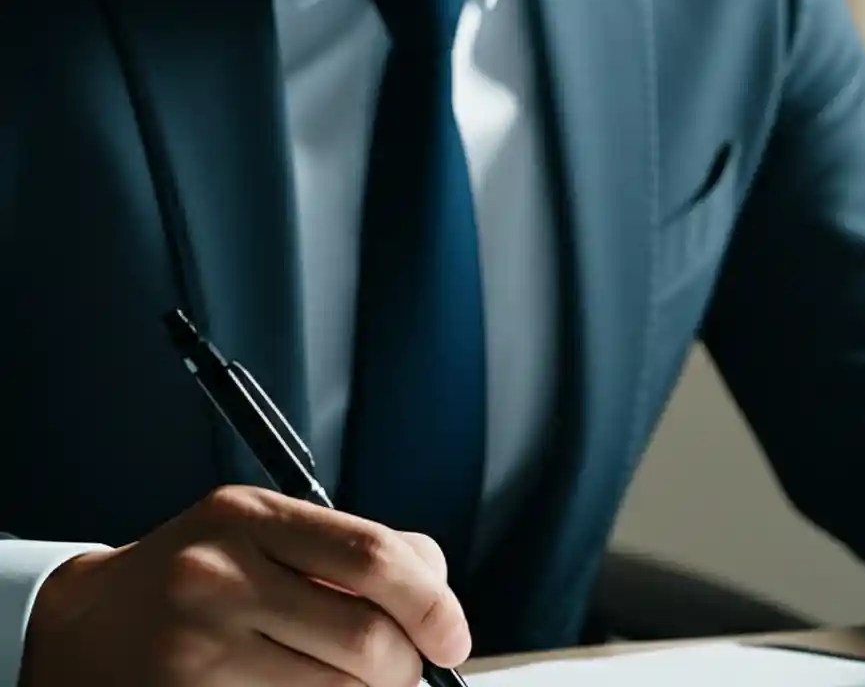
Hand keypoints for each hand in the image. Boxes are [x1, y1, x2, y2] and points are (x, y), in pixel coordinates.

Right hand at [19, 486, 469, 686]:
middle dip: (405, 666)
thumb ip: (353, 550)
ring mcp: (197, 650)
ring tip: (347, 679)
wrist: (88, 628)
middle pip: (367, 641)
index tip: (452, 638)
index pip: (374, 558)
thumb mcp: (265, 530)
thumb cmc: (200, 575)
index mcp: (249, 517)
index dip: (434, 605)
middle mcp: (217, 578)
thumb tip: (438, 598)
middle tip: (402, 668)